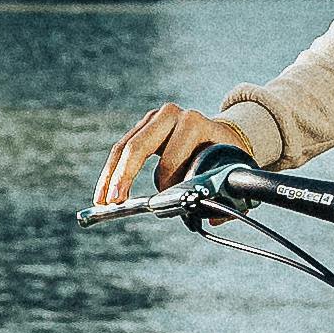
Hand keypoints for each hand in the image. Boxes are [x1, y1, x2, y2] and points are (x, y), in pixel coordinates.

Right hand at [93, 103, 267, 212]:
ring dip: (110, 176)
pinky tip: (104, 192)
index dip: (165, 184)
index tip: (163, 204)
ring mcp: (153, 119)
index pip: (172, 158)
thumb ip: (224, 196)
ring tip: (102, 201)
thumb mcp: (232, 173)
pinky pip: (121, 150)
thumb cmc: (227, 160)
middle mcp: (171, 115)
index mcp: (194, 123)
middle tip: (114, 202)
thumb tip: (210, 217)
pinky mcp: (142, 127)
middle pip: (137, 146)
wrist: (224, 137)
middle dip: (123, 176)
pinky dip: (111, 172)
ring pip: (123, 148)